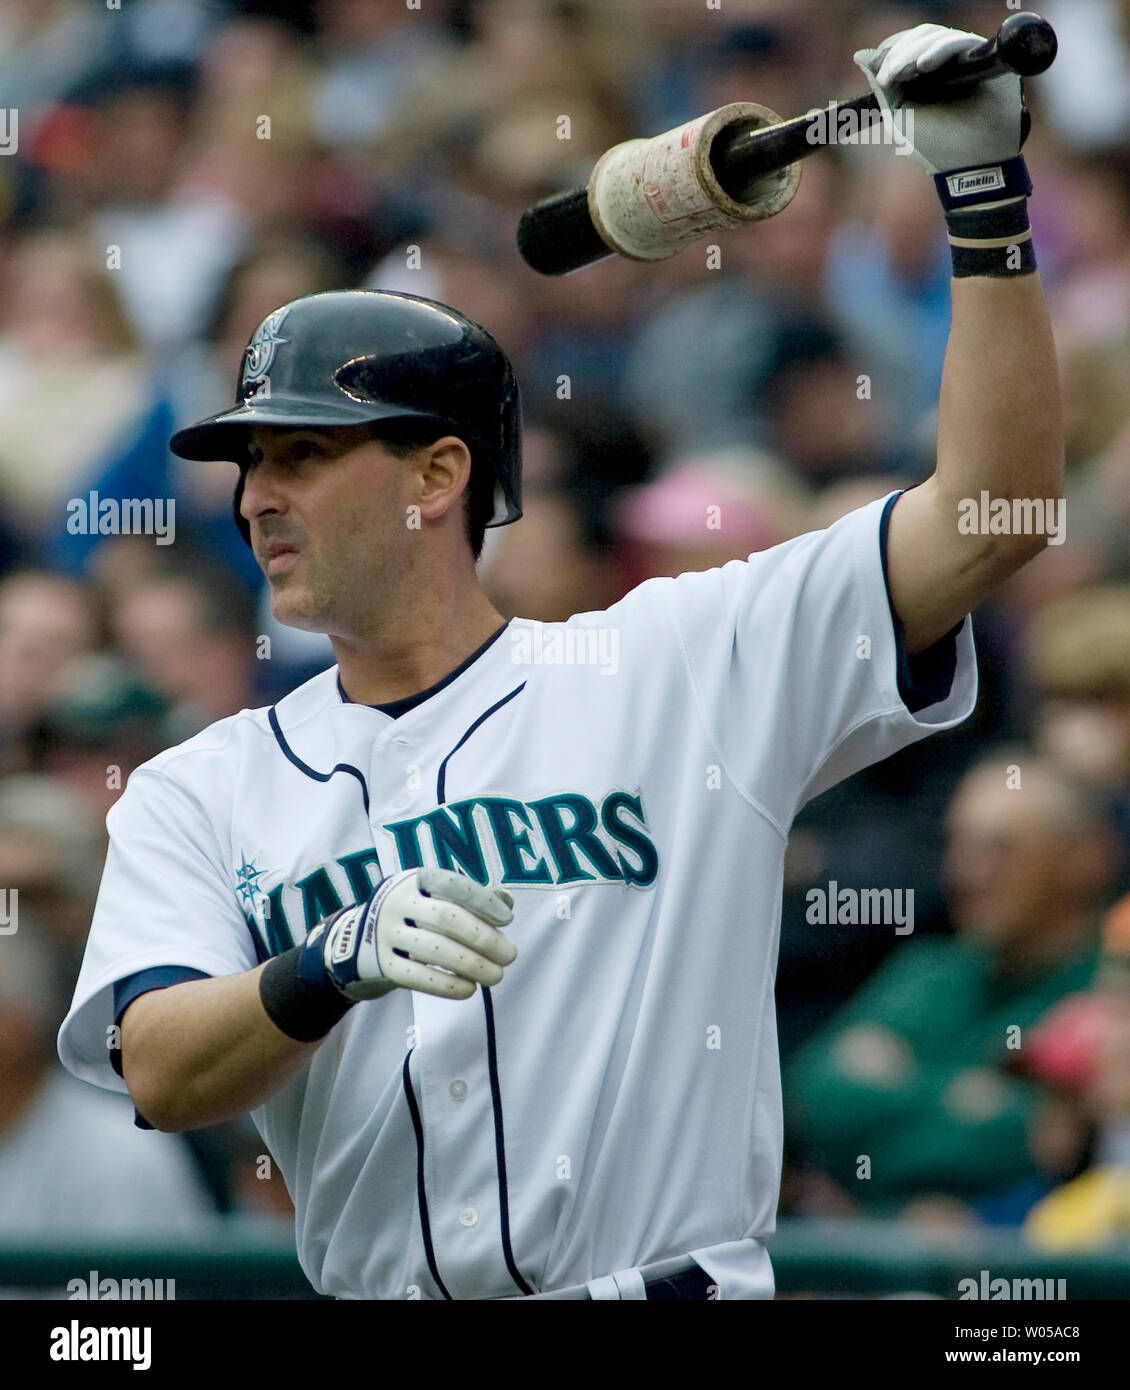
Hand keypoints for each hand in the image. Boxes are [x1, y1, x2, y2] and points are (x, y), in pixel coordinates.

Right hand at [308, 867, 516, 1001]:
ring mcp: (386, 933)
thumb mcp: (435, 897)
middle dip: (483, 938)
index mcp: (415, 879)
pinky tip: (469, 990)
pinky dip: (446, 985)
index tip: (507, 919)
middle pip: (446, 918)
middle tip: (510, 956)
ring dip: (471, 964)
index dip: (482, 901)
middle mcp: (398, 902)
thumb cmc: (414, 916)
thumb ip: (470, 898)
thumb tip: (506, 902)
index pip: (452, 885)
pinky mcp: (382, 964)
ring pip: (433, 949)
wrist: (358, 940)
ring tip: (496, 976)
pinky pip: (416, 976)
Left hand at [854, 23, 1023, 177]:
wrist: (969, 168)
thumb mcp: (901, 117)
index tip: (882, 76)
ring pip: (940, 36)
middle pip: (924, 36)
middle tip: (888, 76)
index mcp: (928, 72)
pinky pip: (963, 42)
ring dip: (915, 50)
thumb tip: (861, 56)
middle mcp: (950, 61)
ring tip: (903, 72)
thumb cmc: (936, 148)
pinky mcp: (986, 60)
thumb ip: (883, 88)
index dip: (894, 50)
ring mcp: (967, 59)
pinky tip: (923, 66)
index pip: (911, 44)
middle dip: (901, 52)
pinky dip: (941, 49)